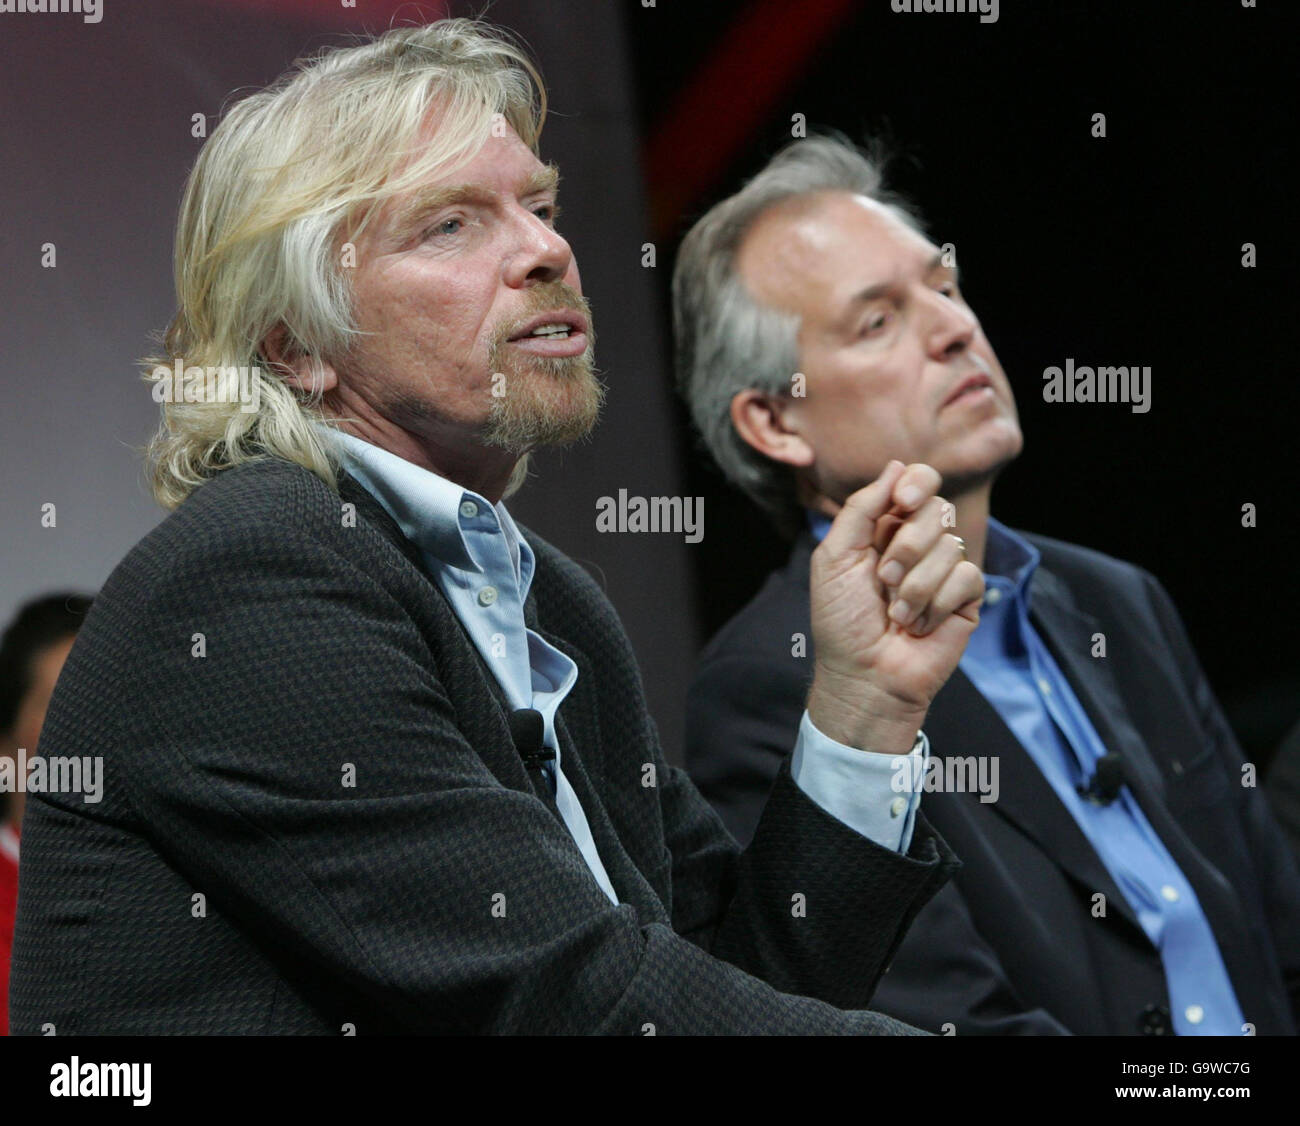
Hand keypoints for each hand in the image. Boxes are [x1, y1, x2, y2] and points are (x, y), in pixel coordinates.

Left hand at [807, 460, 983, 752]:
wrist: (864, 675)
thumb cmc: (841, 621)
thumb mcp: (835, 557)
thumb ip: (860, 509)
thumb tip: (896, 465)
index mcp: (885, 528)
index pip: (917, 482)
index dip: (917, 483)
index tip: (904, 499)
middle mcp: (918, 543)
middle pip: (937, 508)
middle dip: (908, 544)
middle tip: (884, 578)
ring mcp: (944, 570)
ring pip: (950, 545)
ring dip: (916, 584)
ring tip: (896, 613)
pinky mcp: (967, 597)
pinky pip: (967, 576)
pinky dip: (938, 602)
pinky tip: (920, 624)